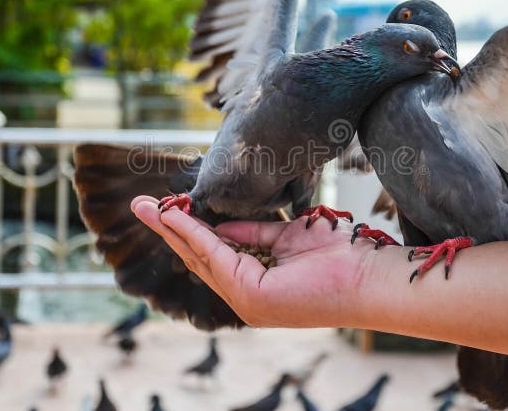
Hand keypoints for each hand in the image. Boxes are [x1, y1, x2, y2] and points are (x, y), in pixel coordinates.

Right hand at [131, 196, 381, 327]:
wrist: (367, 275)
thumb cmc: (338, 256)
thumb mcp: (287, 236)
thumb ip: (254, 233)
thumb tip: (222, 225)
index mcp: (256, 283)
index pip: (213, 254)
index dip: (187, 229)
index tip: (165, 207)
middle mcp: (247, 295)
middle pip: (197, 257)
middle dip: (168, 229)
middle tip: (140, 206)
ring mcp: (248, 300)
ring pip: (201, 258)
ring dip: (173, 230)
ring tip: (148, 208)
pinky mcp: (252, 297)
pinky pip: (217, 258)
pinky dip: (196, 235)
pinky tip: (177, 217)